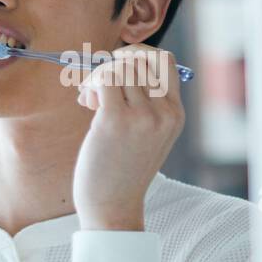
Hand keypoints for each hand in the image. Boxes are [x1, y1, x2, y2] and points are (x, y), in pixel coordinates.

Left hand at [73, 44, 184, 230]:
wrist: (112, 206)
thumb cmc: (120, 170)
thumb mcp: (146, 135)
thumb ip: (142, 104)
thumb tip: (116, 66)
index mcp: (174, 114)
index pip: (164, 61)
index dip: (136, 55)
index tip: (116, 68)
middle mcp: (163, 113)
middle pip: (138, 60)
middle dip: (112, 64)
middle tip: (96, 88)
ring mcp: (141, 117)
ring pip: (119, 67)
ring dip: (97, 76)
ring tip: (90, 99)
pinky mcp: (114, 122)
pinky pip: (103, 80)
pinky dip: (90, 84)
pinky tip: (86, 103)